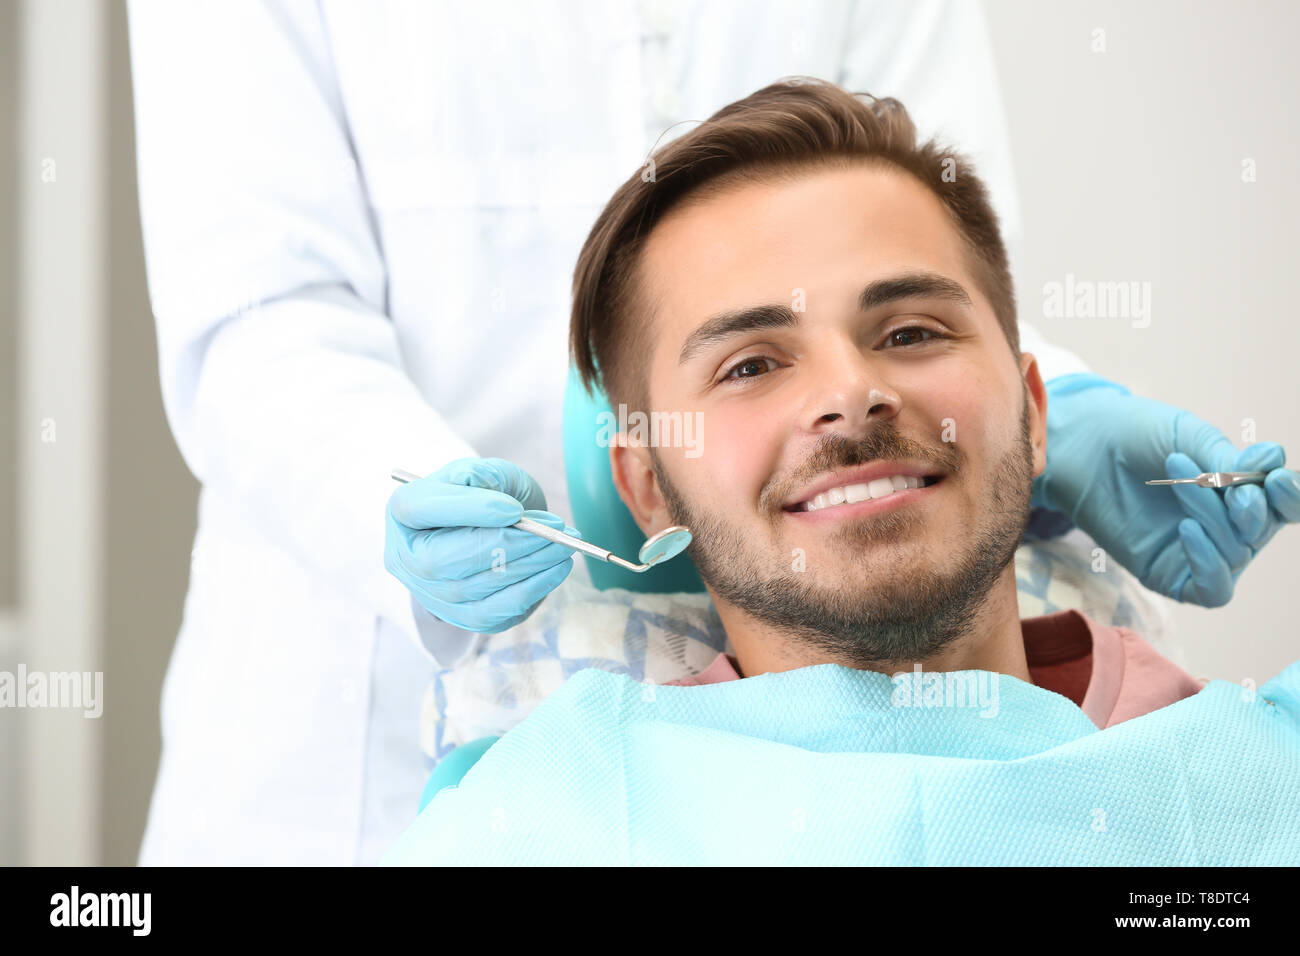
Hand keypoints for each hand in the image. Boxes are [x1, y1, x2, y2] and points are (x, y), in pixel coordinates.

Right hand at [385, 457, 580, 632]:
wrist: (489, 529)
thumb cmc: (484, 495)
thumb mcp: (484, 471)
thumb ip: (484, 476)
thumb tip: (500, 503)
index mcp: (403, 512)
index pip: (420, 509)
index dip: (467, 510)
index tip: (514, 509)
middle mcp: (408, 559)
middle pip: (446, 560)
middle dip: (508, 544)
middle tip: (555, 530)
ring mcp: (433, 594)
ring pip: (476, 587)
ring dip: (529, 566)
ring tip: (564, 545)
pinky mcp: (464, 618)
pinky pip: (496, 612)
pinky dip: (532, 591)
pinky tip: (556, 570)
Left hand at [1033, 373, 1299, 606]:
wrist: (1084, 449)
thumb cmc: (1137, 437)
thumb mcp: (1187, 437)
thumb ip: (1227, 460)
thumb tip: (1272, 469)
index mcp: (1243, 490)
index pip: (1286, 504)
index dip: (1292, 496)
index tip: (1277, 480)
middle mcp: (1230, 526)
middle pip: (1263, 528)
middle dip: (1248, 506)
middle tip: (1217, 480)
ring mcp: (1202, 553)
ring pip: (1236, 553)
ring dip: (1215, 518)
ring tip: (1183, 483)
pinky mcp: (1172, 576)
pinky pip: (1213, 588)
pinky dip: (1209, 563)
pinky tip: (1188, 530)